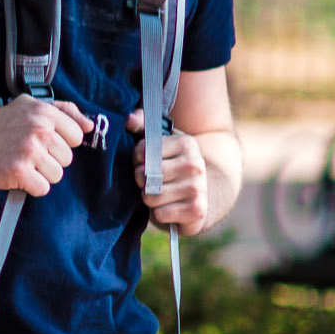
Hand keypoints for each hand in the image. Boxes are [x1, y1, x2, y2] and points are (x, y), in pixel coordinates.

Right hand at [0, 95, 93, 195]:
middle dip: (49, 161)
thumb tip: (90, 125)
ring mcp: (29, 149)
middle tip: (24, 154)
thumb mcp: (27, 107)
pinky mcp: (19, 170)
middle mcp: (38, 128)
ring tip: (19, 164)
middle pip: (67, 158)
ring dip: (40, 175)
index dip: (59, 143)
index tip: (39, 142)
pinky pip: (43, 188)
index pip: (76, 136)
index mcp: (43, 111)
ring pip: (57, 175)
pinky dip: (30, 187)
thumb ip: (62, 111)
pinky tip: (15, 175)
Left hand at [129, 115, 210, 230]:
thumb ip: (143, 127)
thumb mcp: (161, 142)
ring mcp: (198, 188)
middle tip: (150, 181)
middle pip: (144, 176)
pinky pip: (160, 214)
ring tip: (159, 194)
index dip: (136, 160)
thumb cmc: (174, 165)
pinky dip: (159, 214)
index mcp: (186, 143)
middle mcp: (195, 164)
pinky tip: (169, 208)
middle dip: (141, 181)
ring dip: (149, 199)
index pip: (142, 152)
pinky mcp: (197, 211)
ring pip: (151, 197)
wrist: (206, 193)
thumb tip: (128, 119)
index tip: (144, 162)